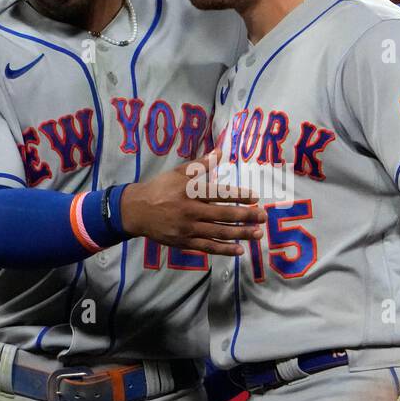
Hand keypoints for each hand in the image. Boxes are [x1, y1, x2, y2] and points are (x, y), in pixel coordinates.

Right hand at [119, 149, 264, 256]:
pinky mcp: (184, 242)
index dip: (239, 195)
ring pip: (218, 233)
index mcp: (190, 192)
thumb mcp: (178, 173)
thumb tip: (220, 150)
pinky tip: (239, 250)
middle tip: (263, 217)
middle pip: (223, 214)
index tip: (255, 197)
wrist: (136, 211)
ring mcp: (187, 229)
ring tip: (257, 234)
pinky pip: (207, 247)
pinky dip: (224, 249)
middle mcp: (191, 211)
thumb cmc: (159, 188)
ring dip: (240, 234)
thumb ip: (201, 165)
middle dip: (246, 216)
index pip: (219, 193)